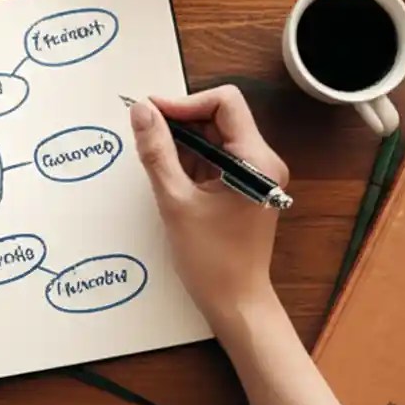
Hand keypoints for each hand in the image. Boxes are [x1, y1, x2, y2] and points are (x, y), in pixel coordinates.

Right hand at [129, 86, 288, 337]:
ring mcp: (255, 174)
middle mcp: (263, 161)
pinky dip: (191, 159)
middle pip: (220, 116)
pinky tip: (169, 175)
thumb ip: (157, 152)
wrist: (235, 301)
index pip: (224, 102)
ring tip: (154, 158)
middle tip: (144, 133)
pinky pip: (216, 158)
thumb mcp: (175, 201)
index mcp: (256, 160)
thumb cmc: (211, 260)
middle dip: (180, 120)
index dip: (184, 102)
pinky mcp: (245, 187)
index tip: (151, 114)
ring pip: (215, 136)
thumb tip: (141, 111)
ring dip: (183, 140)